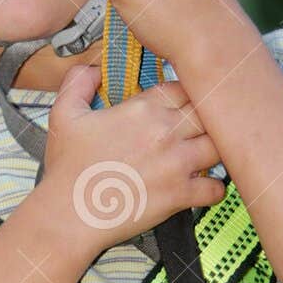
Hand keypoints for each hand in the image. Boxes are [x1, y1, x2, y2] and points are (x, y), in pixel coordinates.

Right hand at [41, 62, 225, 256]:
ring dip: (216, 149)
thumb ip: (78, 83)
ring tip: (207, 155)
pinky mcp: (180, 195)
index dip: (188, 92)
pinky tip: (204, 187)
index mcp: (143, 109)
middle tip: (201, 128)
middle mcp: (165, 132)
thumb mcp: (62, 115)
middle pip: (210, 111)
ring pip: (219, 146)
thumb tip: (91, 68)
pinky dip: (214, 189)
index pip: (185, 87)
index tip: (183, 104)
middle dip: (209, 117)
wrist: (67, 214)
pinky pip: (215, 188)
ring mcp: (177, 164)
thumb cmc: (66, 168)